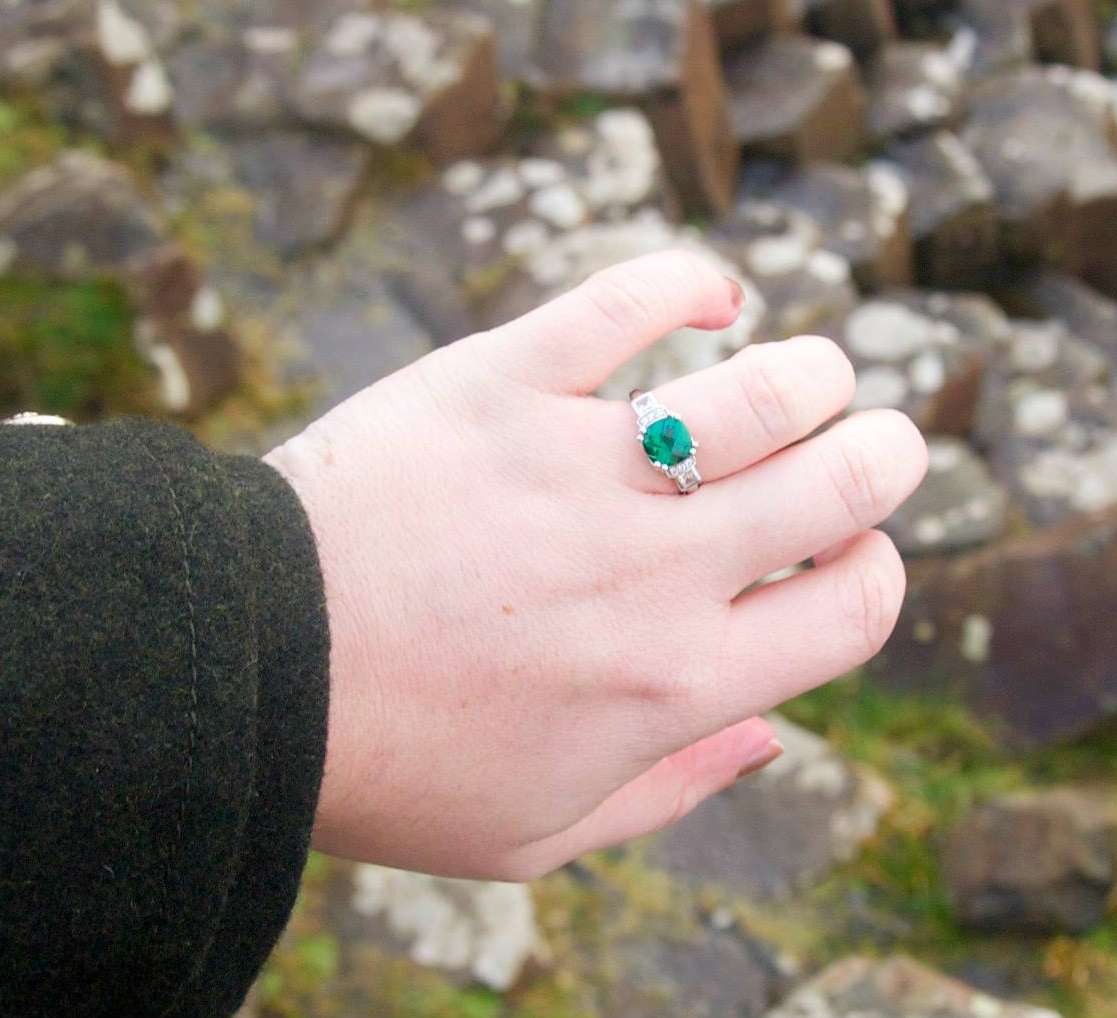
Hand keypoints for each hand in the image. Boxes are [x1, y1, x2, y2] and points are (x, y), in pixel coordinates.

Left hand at [264, 251, 927, 880]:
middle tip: (851, 452)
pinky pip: (630, 298)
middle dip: (880, 455)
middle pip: (850, 479)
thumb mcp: (537, 834)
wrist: (236, 674)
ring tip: (793, 378)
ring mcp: (583, 466)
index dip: (875, 571)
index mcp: (678, 682)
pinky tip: (709, 296)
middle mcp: (656, 571)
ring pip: (770, 385)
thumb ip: (671, 791)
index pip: (859, 603)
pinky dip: (691, 282)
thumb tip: (770, 736)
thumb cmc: (386, 767)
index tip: (836, 558)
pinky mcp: (504, 381)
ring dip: (810, 374)